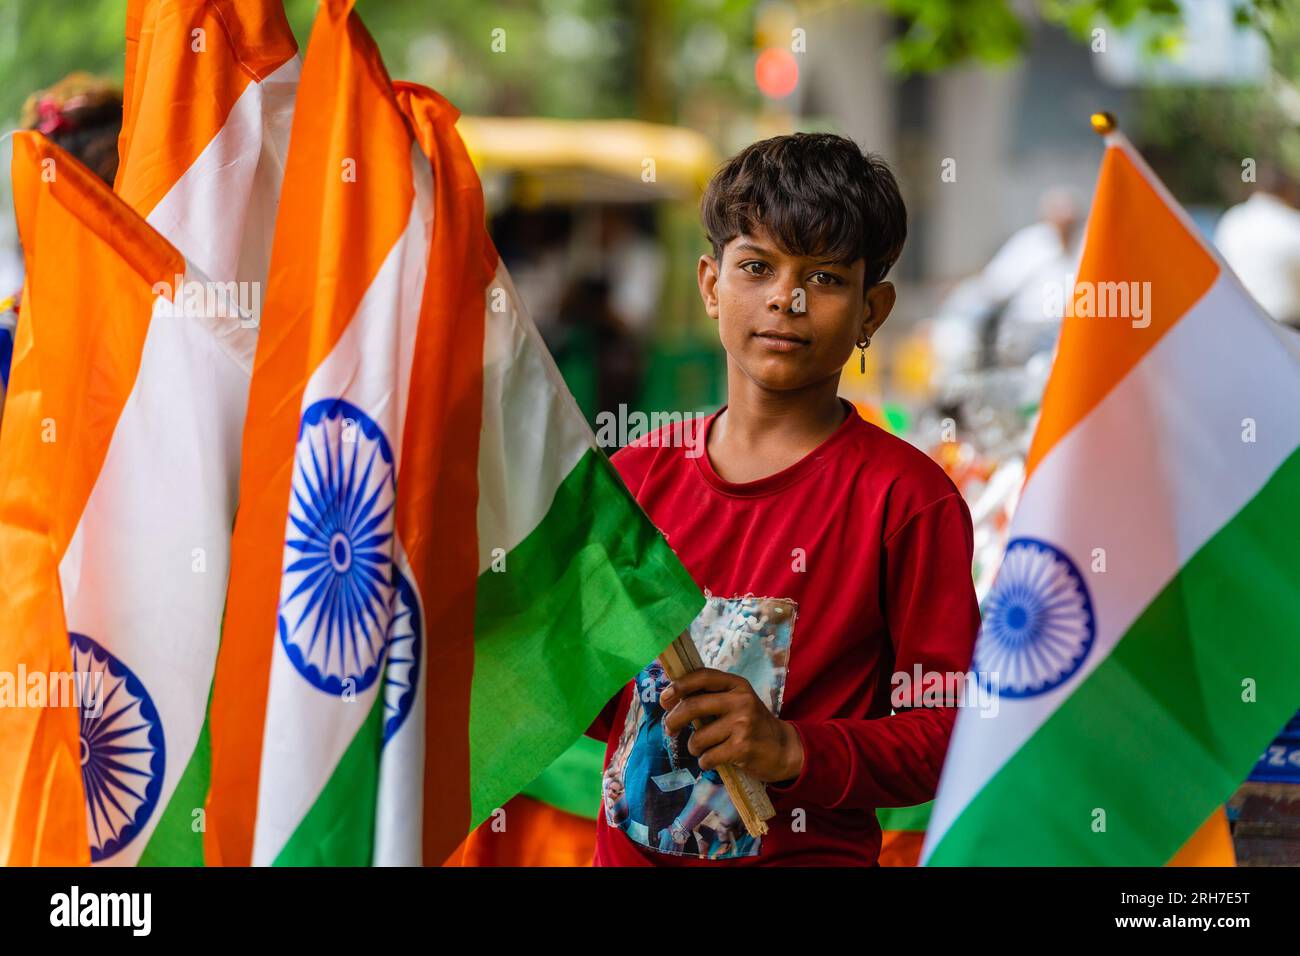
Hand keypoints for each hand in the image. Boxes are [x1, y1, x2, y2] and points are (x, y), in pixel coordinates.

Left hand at [659, 668, 803, 783]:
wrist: (784, 749)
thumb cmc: (751, 724)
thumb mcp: (738, 701)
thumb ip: (712, 696)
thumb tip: (670, 698)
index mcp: (737, 684)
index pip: (702, 676)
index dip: (679, 685)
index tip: (664, 697)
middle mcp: (741, 700)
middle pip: (693, 706)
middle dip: (673, 720)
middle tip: (669, 729)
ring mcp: (742, 724)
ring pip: (698, 738)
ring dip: (695, 747)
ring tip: (707, 748)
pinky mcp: (742, 748)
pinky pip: (707, 757)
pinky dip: (706, 762)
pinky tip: (715, 759)